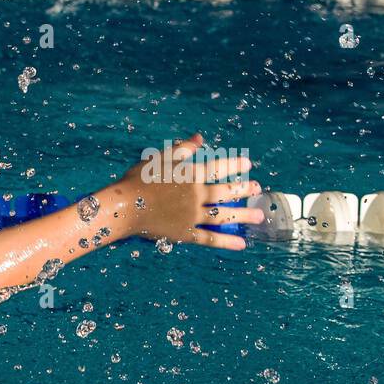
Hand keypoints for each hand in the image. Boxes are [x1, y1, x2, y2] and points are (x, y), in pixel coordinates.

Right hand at [115, 133, 264, 249]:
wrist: (123, 206)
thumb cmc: (137, 180)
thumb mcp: (159, 159)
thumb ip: (181, 149)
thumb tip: (200, 138)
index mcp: (190, 175)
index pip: (218, 168)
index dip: (234, 164)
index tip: (247, 164)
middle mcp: (196, 195)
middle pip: (226, 192)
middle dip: (243, 189)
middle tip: (257, 189)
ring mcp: (192, 215)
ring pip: (224, 215)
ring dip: (244, 216)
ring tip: (259, 217)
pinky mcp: (185, 233)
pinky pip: (209, 238)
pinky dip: (226, 241)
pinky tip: (241, 244)